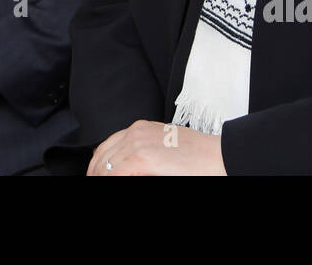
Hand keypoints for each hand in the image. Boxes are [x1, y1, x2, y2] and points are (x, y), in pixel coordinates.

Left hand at [88, 119, 226, 175]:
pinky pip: (114, 174)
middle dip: (96, 173)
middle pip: (101, 157)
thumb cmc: (198, 155)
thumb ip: (144, 152)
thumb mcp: (164, 146)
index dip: (97, 165)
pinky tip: (108, 184)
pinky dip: (109, 180)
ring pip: (105, 167)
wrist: (218, 156)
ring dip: (100, 176)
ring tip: (98, 183)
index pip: (106, 147)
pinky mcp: (142, 159)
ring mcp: (137, 144)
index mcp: (139, 128)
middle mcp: (134, 133)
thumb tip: (130, 167)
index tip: (96, 176)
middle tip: (93, 181)